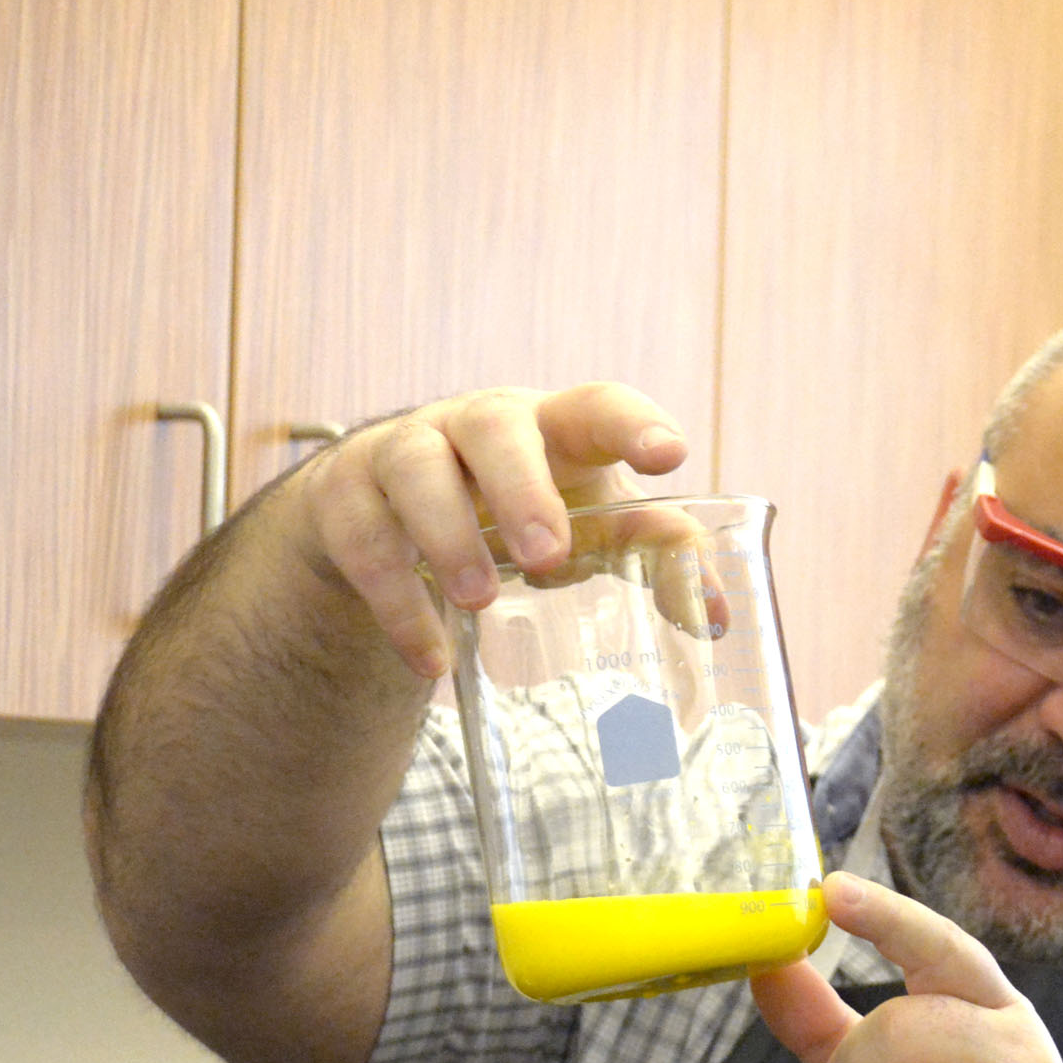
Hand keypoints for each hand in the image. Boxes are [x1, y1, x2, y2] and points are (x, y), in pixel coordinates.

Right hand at [283, 382, 691, 677]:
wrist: (392, 514)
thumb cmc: (518, 510)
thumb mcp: (588, 525)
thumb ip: (651, 553)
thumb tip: (716, 616)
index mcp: (552, 425)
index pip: (597, 406)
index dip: (633, 424)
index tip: (669, 454)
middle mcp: (475, 424)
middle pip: (494, 426)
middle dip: (521, 488)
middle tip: (547, 555)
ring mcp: (404, 452)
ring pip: (414, 471)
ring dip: (447, 538)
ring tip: (479, 601)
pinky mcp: (346, 498)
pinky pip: (362, 540)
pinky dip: (396, 603)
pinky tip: (432, 657)